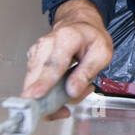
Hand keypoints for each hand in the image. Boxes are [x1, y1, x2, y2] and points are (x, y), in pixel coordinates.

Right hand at [21, 0, 112, 119]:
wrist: (79, 25)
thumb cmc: (91, 38)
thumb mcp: (102, 53)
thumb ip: (87, 72)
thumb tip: (72, 91)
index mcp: (66, 38)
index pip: (53, 63)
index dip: (45, 82)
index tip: (37, 95)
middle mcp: (45, 44)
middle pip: (37, 76)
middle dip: (48, 99)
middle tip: (64, 110)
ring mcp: (36, 52)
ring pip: (34, 83)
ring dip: (52, 97)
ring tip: (76, 90)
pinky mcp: (32, 61)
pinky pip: (35, 84)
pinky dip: (49, 93)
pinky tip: (66, 89)